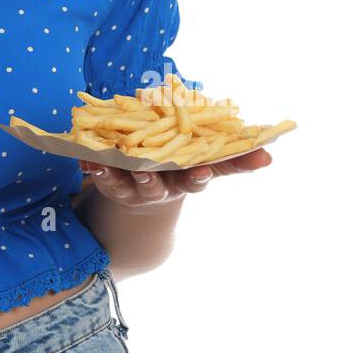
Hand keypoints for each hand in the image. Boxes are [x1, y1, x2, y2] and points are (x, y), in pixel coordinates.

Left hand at [78, 148, 272, 210]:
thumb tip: (270, 154)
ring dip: (113, 174)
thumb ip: (234, 158)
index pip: (195, 180)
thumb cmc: (183, 171)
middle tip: (146, 172)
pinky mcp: (110, 184)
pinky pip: (98, 174)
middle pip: (156, 185)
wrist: (146, 198)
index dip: (198, 175)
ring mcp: (133, 188)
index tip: (200, 170)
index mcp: (185, 180)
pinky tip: (82, 156)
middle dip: (151, 178)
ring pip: (122, 183)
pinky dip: (90, 165)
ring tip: (103, 162)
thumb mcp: (208, 164)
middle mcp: (160, 187)